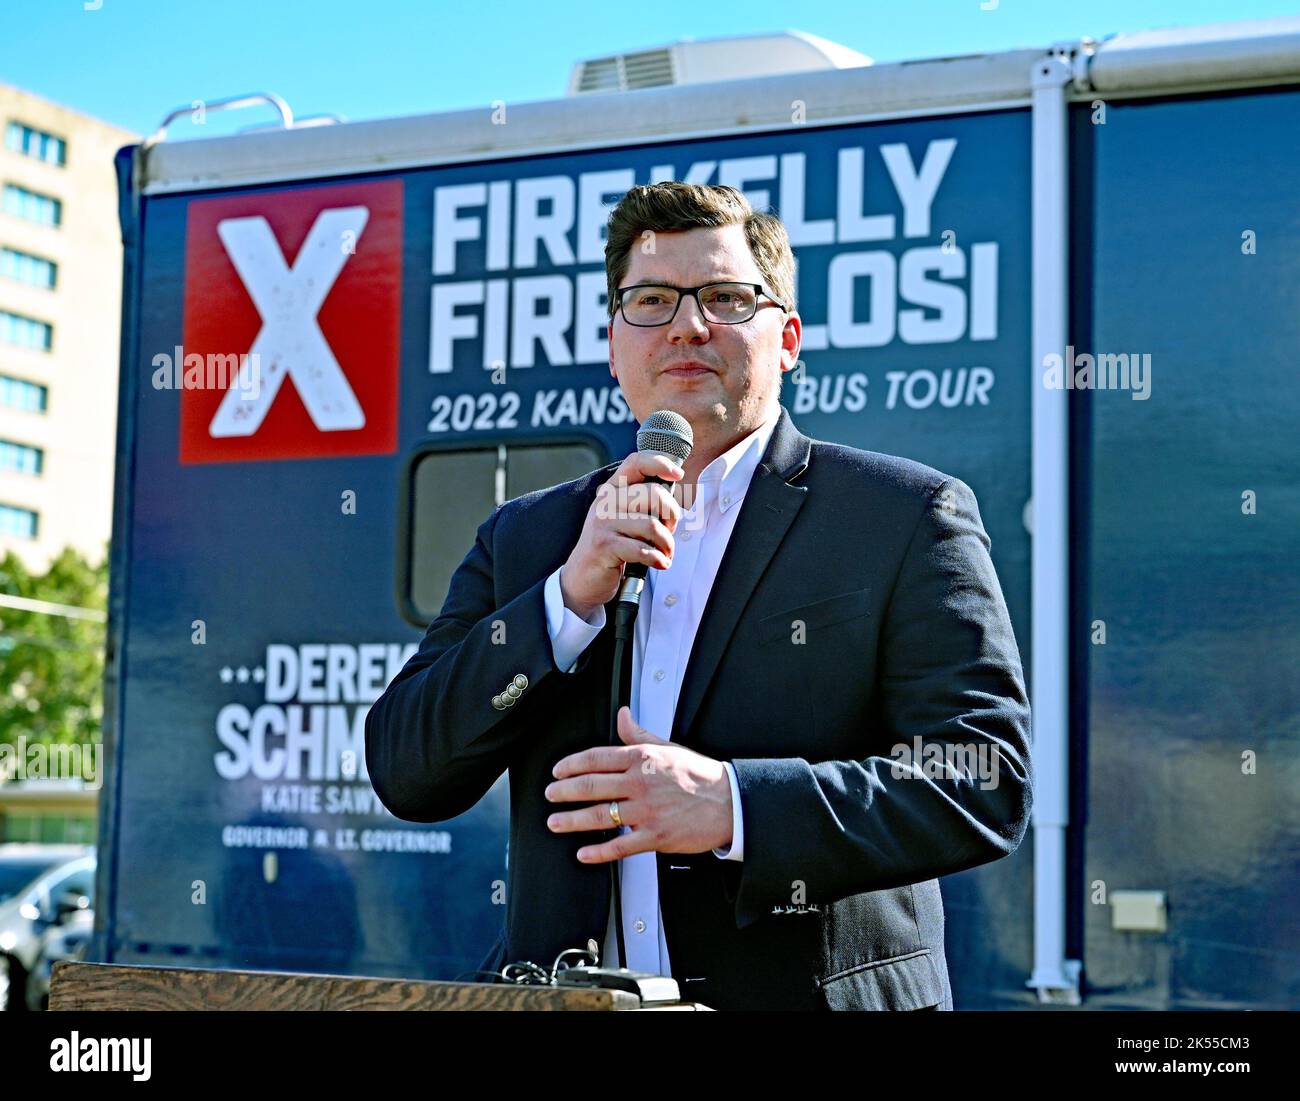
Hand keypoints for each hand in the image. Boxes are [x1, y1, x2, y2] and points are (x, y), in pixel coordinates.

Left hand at [545, 706, 732, 861]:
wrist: (728, 803)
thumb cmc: (699, 776)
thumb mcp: (668, 747)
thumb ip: (639, 734)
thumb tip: (622, 716)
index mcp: (643, 758)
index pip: (596, 758)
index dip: (571, 765)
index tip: (557, 771)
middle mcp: (641, 782)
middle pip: (591, 786)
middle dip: (564, 792)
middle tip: (550, 795)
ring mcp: (647, 810)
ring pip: (600, 815)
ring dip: (572, 820)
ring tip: (555, 822)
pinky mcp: (655, 835)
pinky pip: (620, 845)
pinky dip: (599, 851)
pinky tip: (584, 853)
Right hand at [558, 452, 683, 619]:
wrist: (583, 577)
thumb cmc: (612, 547)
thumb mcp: (623, 518)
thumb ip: (643, 504)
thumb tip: (674, 499)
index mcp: (612, 490)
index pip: (636, 462)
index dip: (660, 464)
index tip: (678, 475)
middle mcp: (605, 502)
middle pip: (654, 494)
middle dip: (672, 515)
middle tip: (669, 532)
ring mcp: (602, 523)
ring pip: (652, 524)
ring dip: (667, 543)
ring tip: (665, 553)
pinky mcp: (604, 546)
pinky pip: (642, 549)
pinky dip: (657, 558)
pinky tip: (660, 563)